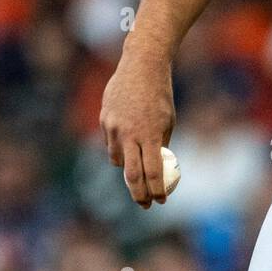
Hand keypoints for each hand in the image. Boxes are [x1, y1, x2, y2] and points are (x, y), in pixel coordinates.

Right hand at [100, 44, 176, 207]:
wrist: (142, 66)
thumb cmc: (160, 95)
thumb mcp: (168, 121)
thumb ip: (160, 145)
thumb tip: (157, 170)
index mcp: (151, 135)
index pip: (153, 173)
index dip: (157, 191)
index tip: (161, 201)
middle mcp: (130, 134)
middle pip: (131, 175)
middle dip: (139, 194)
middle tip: (145, 204)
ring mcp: (113, 128)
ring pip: (117, 160)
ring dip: (128, 166)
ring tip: (137, 158)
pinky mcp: (104, 120)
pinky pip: (110, 143)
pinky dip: (120, 147)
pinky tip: (127, 136)